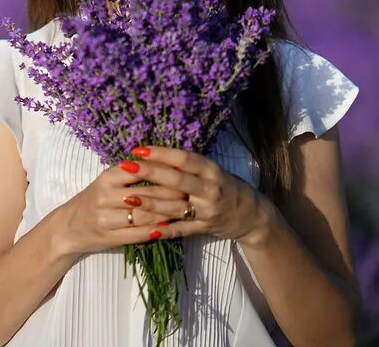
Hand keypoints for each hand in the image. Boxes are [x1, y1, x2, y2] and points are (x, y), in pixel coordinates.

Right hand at [51, 159, 190, 258]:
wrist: (68, 227)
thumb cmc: (93, 200)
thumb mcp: (106, 182)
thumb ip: (130, 174)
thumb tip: (163, 165)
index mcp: (106, 178)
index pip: (140, 172)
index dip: (163, 173)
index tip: (184, 172)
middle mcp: (105, 196)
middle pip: (146, 194)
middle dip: (172, 194)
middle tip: (192, 193)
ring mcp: (107, 218)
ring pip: (145, 215)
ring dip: (168, 214)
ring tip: (186, 211)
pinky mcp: (110, 237)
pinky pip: (137, 233)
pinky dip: (155, 231)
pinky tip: (169, 228)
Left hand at [125, 145, 272, 246]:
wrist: (252, 216)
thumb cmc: (226, 186)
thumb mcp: (212, 171)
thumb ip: (188, 165)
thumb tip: (156, 152)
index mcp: (211, 170)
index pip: (183, 159)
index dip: (160, 153)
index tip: (138, 149)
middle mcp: (210, 189)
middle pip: (176, 180)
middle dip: (150, 172)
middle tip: (126, 166)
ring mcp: (207, 210)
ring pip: (175, 206)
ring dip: (150, 203)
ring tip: (127, 198)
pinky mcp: (204, 228)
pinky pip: (181, 229)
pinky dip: (164, 230)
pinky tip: (145, 228)